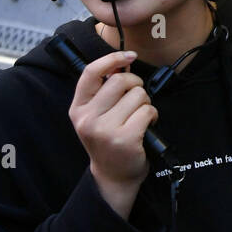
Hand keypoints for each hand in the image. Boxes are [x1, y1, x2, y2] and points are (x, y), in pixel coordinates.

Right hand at [68, 50, 156, 218]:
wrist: (113, 175)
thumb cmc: (108, 139)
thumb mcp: (97, 115)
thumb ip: (104, 89)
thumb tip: (124, 60)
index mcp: (78, 108)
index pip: (90, 73)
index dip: (112, 58)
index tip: (128, 56)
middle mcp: (87, 118)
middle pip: (120, 80)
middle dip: (136, 85)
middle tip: (136, 99)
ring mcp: (104, 130)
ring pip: (138, 95)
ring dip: (145, 103)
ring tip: (138, 117)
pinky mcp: (124, 138)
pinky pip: (147, 111)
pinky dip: (152, 115)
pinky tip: (145, 126)